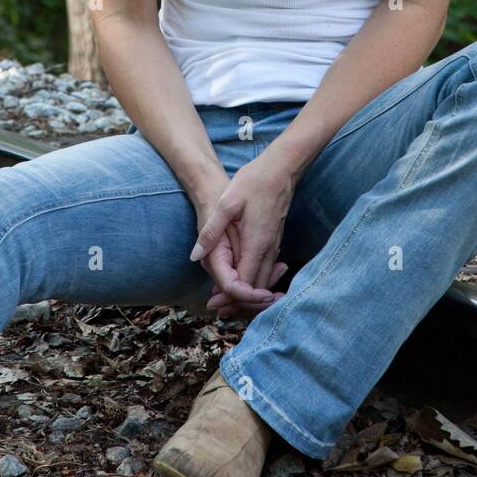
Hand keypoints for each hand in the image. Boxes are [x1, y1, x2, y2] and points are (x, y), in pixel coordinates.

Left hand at [191, 184, 280, 312]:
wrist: (281, 168)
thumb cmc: (254, 181)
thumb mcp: (226, 203)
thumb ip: (211, 232)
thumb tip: (195, 255)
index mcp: (257, 244)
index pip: (245, 285)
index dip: (229, 298)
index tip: (213, 304)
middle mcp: (269, 249)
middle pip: (256, 288)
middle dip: (237, 302)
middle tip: (216, 309)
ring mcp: (275, 245)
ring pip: (264, 280)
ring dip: (246, 293)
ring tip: (225, 300)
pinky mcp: (276, 240)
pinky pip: (267, 269)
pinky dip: (255, 281)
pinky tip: (242, 280)